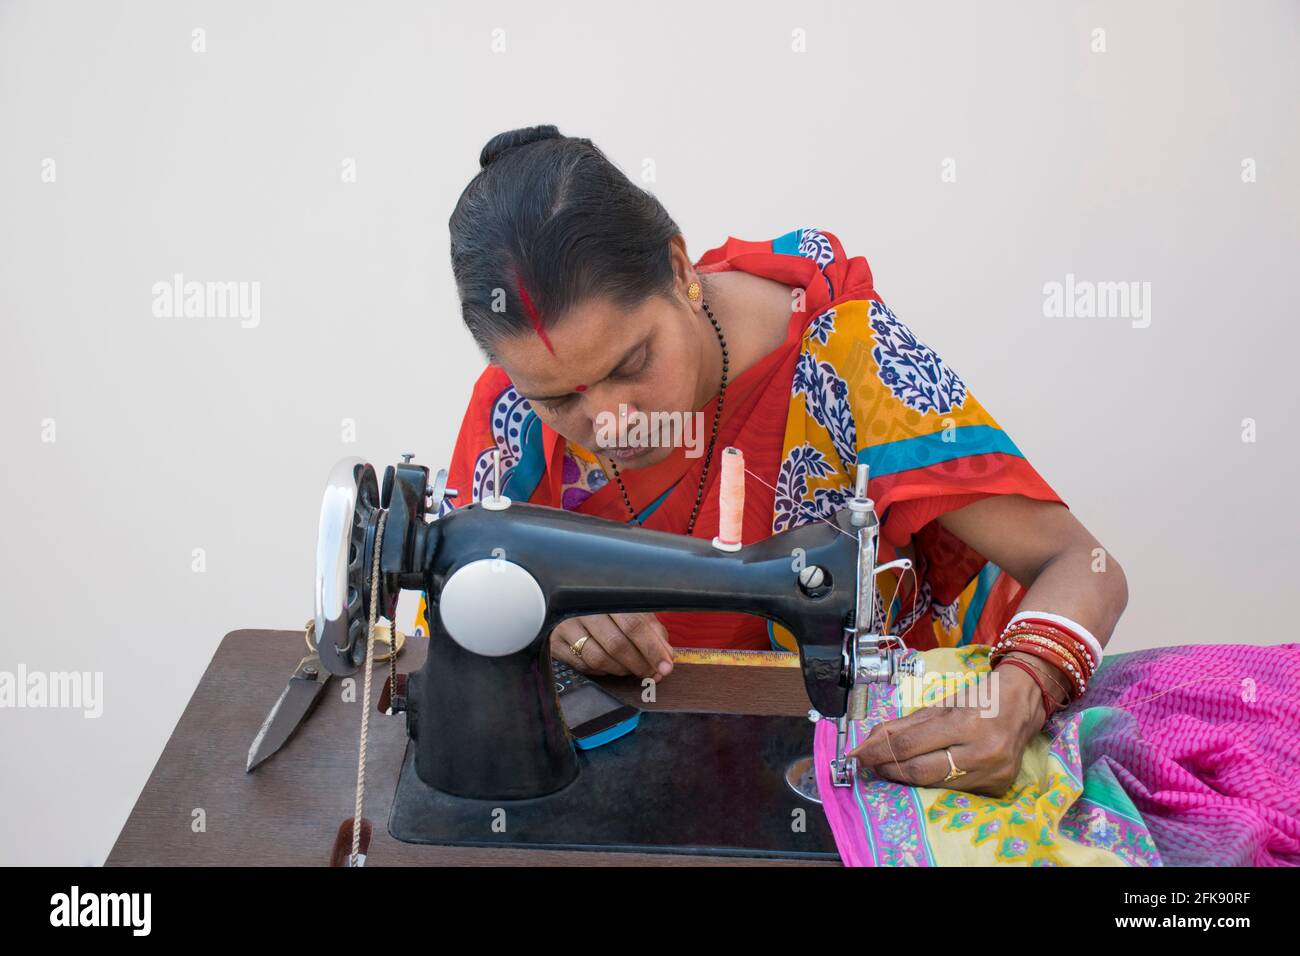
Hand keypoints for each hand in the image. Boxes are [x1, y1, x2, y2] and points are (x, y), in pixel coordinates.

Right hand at [550, 612, 674, 681]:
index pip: (634, 624)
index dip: (652, 648)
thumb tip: (666, 657)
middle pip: (616, 644)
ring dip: (622, 670)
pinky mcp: (555, 642)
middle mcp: (583, 607)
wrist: (568, 601)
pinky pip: (583, 665)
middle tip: (652, 674)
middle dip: (639, 664)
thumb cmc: (610, 607)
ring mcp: (566, 625)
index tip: (665, 666)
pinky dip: (602, 671)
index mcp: (607, 593)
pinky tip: (611, 666)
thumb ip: (652, 631)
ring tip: (633, 669)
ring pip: (598, 658)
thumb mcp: (634, 609)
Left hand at [845, 661, 1048, 795]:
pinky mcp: (997, 788)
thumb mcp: (941, 705)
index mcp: (965, 723)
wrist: (1024, 703)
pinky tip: (925, 772)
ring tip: (893, 767)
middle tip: (871, 763)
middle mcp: (981, 751)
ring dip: (906, 777)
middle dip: (888, 768)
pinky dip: (934, 782)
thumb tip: (869, 741)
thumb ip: (904, 725)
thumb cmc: (980, 699)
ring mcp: (992, 774)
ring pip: (934, 785)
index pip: (909, 745)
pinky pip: (954, 790)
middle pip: (919, 771)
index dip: (878, 751)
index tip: (858, 754)